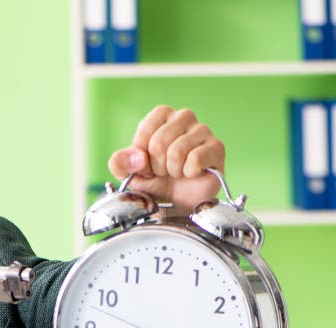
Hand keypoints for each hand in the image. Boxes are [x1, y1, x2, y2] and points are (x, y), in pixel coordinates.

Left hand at [107, 105, 224, 212]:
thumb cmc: (155, 182)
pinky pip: (195, 159)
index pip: (145, 130)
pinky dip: (189, 173)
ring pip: (177, 151)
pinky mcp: (216, 147)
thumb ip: (120, 163)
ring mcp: (202, 130)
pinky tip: (192, 173)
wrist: (176, 204)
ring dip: (172, 171)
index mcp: (161, 116)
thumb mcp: (129, 174)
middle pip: (159, 143)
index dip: (142, 156)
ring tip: (177, 172)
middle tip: (163, 172)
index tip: (146, 165)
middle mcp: (183, 117)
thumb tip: (137, 158)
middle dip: (157, 166)